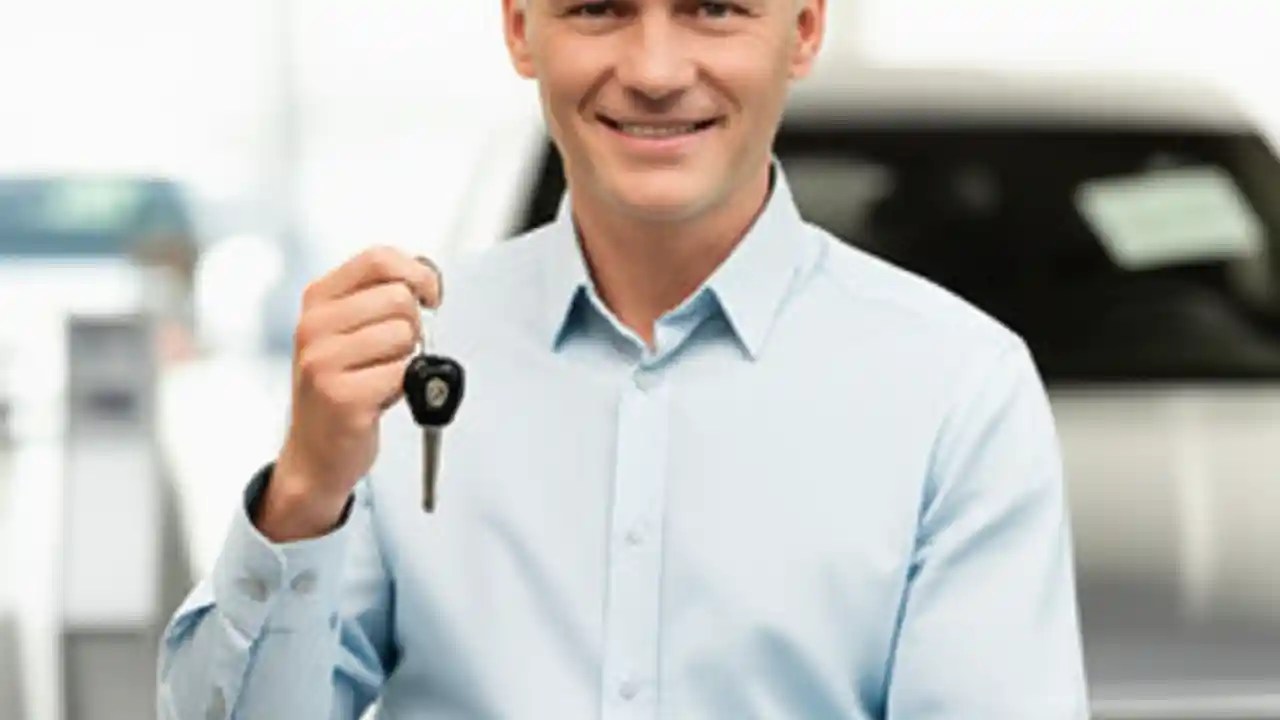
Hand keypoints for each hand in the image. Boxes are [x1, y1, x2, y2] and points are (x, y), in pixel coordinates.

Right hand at [256, 247, 440, 541]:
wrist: (315, 453)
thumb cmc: (341, 388)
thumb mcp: (347, 331)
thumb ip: (379, 298)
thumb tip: (428, 280)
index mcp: (318, 300)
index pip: (379, 259)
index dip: (417, 273)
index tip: (430, 295)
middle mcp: (314, 326)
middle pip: (399, 298)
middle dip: (414, 326)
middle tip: (395, 353)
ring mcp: (323, 362)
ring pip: (404, 335)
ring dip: (407, 360)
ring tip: (380, 377)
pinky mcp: (343, 397)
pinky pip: (403, 374)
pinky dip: (405, 389)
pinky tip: (379, 399)